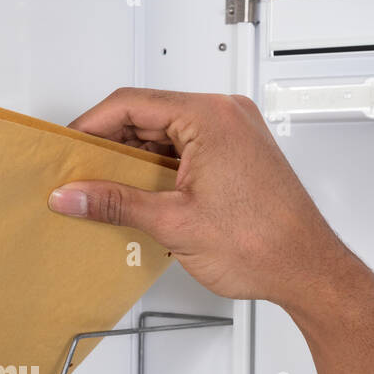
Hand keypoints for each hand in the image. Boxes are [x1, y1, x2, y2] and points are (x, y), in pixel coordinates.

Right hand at [48, 88, 365, 314]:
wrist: (306, 270)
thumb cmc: (263, 244)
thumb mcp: (172, 222)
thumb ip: (115, 203)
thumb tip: (74, 195)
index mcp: (210, 117)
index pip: (132, 104)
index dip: (91, 125)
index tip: (67, 148)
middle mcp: (226, 116)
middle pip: (147, 116)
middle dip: (109, 146)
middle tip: (79, 173)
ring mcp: (234, 134)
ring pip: (165, 135)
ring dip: (133, 161)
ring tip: (105, 192)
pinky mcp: (237, 156)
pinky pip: (186, 150)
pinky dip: (158, 170)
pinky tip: (139, 197)